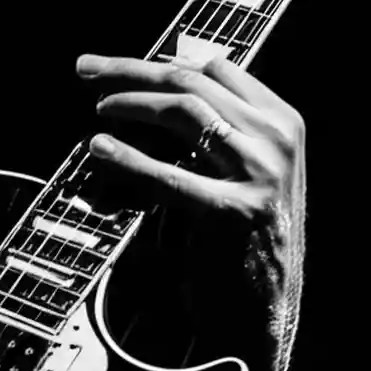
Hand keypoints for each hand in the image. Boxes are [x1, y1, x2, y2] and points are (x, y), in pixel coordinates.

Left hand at [76, 53, 303, 224]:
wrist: (264, 307)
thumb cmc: (244, 239)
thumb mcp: (246, 171)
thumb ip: (217, 128)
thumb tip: (160, 84)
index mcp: (282, 123)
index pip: (217, 68)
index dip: (161, 62)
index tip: (119, 66)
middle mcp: (276, 141)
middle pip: (193, 82)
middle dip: (132, 70)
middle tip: (88, 69)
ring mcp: (259, 175)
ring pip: (183, 111)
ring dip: (131, 103)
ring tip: (100, 108)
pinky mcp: (232, 212)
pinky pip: (169, 174)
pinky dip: (128, 157)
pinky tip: (100, 148)